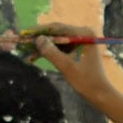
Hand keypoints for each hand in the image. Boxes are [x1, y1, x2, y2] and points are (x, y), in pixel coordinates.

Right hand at [30, 0, 122, 122]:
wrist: (101, 94)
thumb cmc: (87, 82)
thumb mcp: (67, 68)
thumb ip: (52, 53)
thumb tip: (38, 39)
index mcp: (84, 34)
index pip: (57, 27)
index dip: (39, 31)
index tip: (24, 34)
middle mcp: (82, 33)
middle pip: (55, 33)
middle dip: (39, 38)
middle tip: (22, 42)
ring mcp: (79, 41)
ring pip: (55, 41)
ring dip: (41, 46)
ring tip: (25, 51)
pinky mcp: (77, 49)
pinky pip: (59, 48)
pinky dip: (48, 52)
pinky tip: (34, 57)